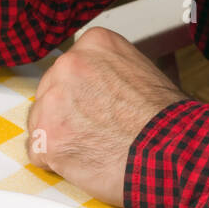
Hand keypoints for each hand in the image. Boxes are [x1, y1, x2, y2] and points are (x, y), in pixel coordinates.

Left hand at [27, 27, 186, 206]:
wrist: (171, 154)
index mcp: (93, 45)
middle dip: (66, 115)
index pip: (69, 69)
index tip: (95, 107)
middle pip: (50, 93)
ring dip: (60, 137)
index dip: (81, 94)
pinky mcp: (47, 140)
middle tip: (94, 132)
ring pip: (40, 122)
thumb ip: (114, 71)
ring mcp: (54, 104)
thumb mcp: (146, 72)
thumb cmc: (166, 121)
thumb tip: (114, 78)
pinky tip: (82, 162)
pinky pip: (37, 152)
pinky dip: (56, 162)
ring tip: (91, 148)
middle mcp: (68, 67)